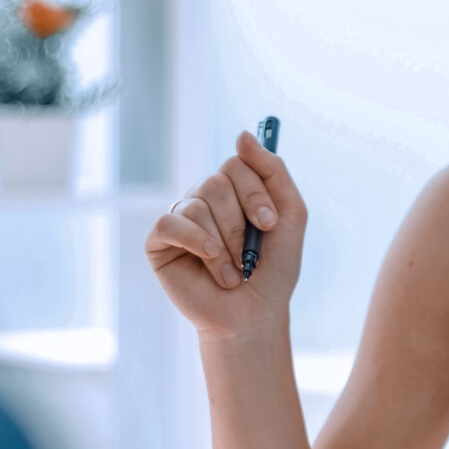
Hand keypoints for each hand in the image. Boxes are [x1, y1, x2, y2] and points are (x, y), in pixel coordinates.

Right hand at [145, 128, 306, 338]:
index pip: (237, 164)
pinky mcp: (159, 241)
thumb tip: (242, 134)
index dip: (255, 194)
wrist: (254, 314)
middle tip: (250, 254)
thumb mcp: (289, 216)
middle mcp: (204, 199)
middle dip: (239, 222)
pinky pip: (170, 223)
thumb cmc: (273, 269)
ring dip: (224, 243)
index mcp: (233, 190)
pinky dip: (196, 241)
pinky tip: (212, 262)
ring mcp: (181, 218)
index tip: (269, 224)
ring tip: (234, 271)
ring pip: (198, 204)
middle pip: (216, 182)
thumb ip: (273, 172)